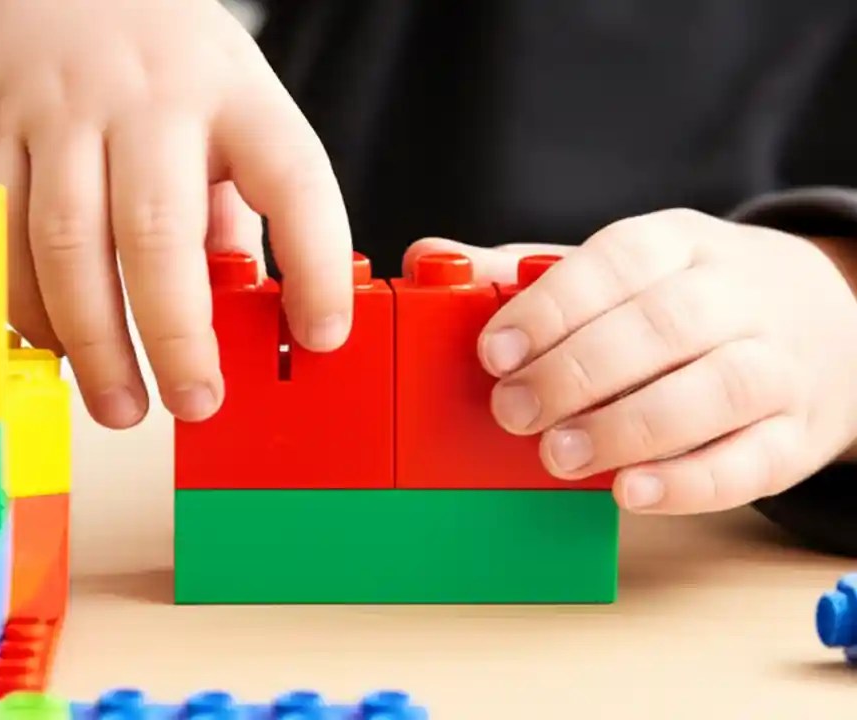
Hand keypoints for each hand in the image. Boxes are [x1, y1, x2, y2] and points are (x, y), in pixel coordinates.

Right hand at [0, 0, 353, 427]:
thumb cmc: (165, 70)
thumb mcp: (230, 110)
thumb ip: (238, 210)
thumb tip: (254, 324)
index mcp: (233, 92)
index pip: (291, 176)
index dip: (315, 261)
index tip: (321, 336)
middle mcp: (148, 96)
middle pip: (157, 228)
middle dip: (176, 335)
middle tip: (195, 402)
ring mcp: (62, 109)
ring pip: (68, 243)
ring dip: (96, 342)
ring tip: (123, 406)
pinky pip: (5, 236)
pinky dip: (30, 308)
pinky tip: (60, 348)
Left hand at [407, 209, 856, 513]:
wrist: (827, 323)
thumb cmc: (685, 299)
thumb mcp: (620, 271)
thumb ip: (526, 273)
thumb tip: (429, 254)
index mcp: (680, 245)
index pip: (618, 263)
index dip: (553, 308)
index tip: (494, 352)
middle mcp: (737, 297)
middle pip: (665, 326)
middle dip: (577, 372)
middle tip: (512, 411)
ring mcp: (777, 365)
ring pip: (716, 389)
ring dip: (629, 427)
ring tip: (558, 455)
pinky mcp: (795, 436)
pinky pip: (752, 460)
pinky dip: (691, 482)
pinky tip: (631, 492)